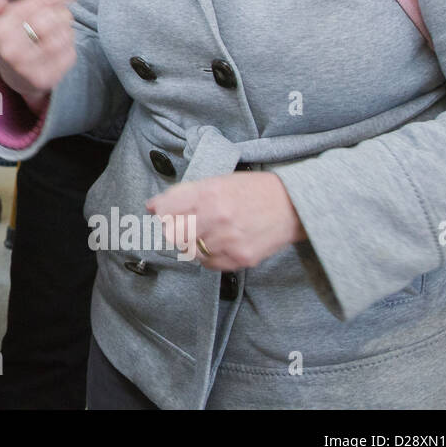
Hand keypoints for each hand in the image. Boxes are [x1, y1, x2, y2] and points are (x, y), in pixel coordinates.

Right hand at [0, 0, 76, 112]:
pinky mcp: (45, 79)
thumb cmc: (11, 37)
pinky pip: (69, 52)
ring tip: (55, 32)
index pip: (35, 2)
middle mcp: (10, 51)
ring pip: (64, 35)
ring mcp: (27, 68)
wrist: (16, 76)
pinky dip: (69, 47)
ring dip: (65, 30)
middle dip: (59, 14)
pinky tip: (58, 48)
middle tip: (55, 17)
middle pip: (52, 18)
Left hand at [146, 171, 306, 270]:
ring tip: (211, 231)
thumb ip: (182, 194)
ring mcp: (228, 240)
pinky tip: (221, 242)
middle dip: (174, 230)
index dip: (161, 213)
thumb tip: (152, 206)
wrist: (293, 206)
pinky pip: (209, 264)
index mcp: (208, 193)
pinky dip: (209, 256)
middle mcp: (216, 217)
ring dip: (193, 243)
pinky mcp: (240, 258)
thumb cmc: (254, 191)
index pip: (165, 210)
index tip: (164, 214)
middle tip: (188, 224)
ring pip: (190, 251)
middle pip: (173, 234)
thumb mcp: (217, 182)